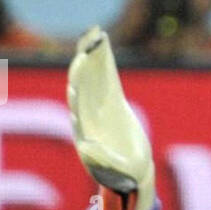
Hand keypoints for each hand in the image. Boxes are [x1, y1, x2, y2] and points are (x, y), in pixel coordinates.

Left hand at [67, 26, 155, 209]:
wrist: (130, 174)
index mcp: (88, 128)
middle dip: (85, 62)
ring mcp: (99, 106)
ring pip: (92, 76)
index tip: (81, 62)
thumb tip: (83, 145)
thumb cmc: (124, 174)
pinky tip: (102, 41)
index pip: (80, 98)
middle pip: (83, 83)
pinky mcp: (112, 101)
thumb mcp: (117, 171)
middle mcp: (89, 114)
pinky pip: (105, 76)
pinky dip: (103, 59)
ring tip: (94, 34)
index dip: (80, 80)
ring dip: (92, 55)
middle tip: (89, 41)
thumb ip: (102, 159)